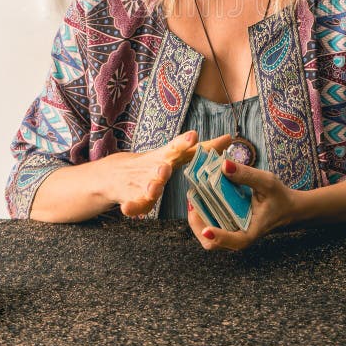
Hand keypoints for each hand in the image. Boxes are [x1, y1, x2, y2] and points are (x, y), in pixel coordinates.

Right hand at [101, 131, 232, 217]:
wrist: (116, 173)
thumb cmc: (155, 162)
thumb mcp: (176, 154)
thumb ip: (202, 149)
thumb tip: (229, 138)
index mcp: (167, 156)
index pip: (177, 148)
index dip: (184, 142)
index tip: (193, 136)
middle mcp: (154, 167)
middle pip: (160, 167)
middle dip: (164, 167)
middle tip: (167, 167)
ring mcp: (141, 183)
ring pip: (147, 186)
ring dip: (151, 187)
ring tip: (154, 187)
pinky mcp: (131, 198)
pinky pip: (132, 205)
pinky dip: (131, 207)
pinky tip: (127, 209)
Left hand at [187, 159, 297, 250]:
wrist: (287, 208)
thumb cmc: (279, 197)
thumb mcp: (267, 182)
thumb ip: (246, 174)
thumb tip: (224, 165)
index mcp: (251, 232)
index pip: (235, 241)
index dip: (220, 237)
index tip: (207, 230)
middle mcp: (238, 237)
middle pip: (212, 242)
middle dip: (198, 223)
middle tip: (192, 200)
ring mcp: (231, 234)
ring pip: (207, 235)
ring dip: (197, 217)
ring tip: (193, 196)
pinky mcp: (227, 227)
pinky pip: (209, 225)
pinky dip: (202, 213)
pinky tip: (199, 196)